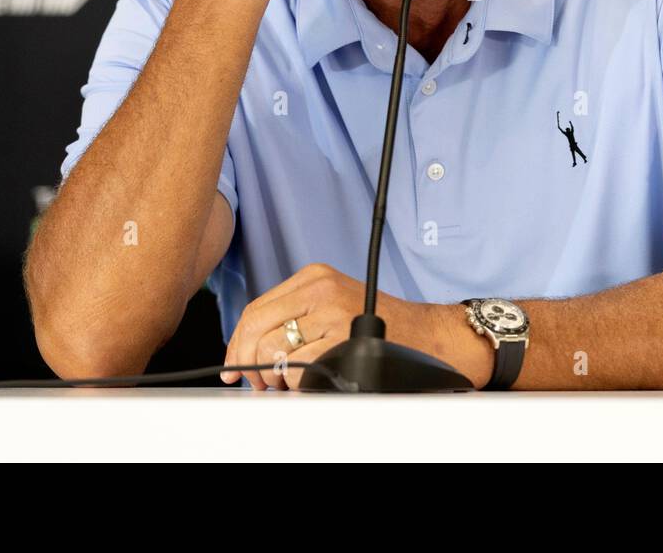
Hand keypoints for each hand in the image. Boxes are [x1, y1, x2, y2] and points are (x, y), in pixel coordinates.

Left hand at [219, 263, 474, 390]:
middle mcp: (319, 287)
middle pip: (256, 327)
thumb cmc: (383, 328)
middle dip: (248, 363)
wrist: (430, 336)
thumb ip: (295, 319)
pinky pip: (298, 369)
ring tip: (292, 384)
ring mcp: (331, 311)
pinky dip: (297, 385)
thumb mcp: (334, 306)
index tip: (233, 368)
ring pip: (272, 350)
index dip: (237, 343)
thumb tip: (249, 351)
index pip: (255, 310)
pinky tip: (310, 385)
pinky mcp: (342, 337)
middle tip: (259, 385)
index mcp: (313, 277)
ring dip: (275, 378)